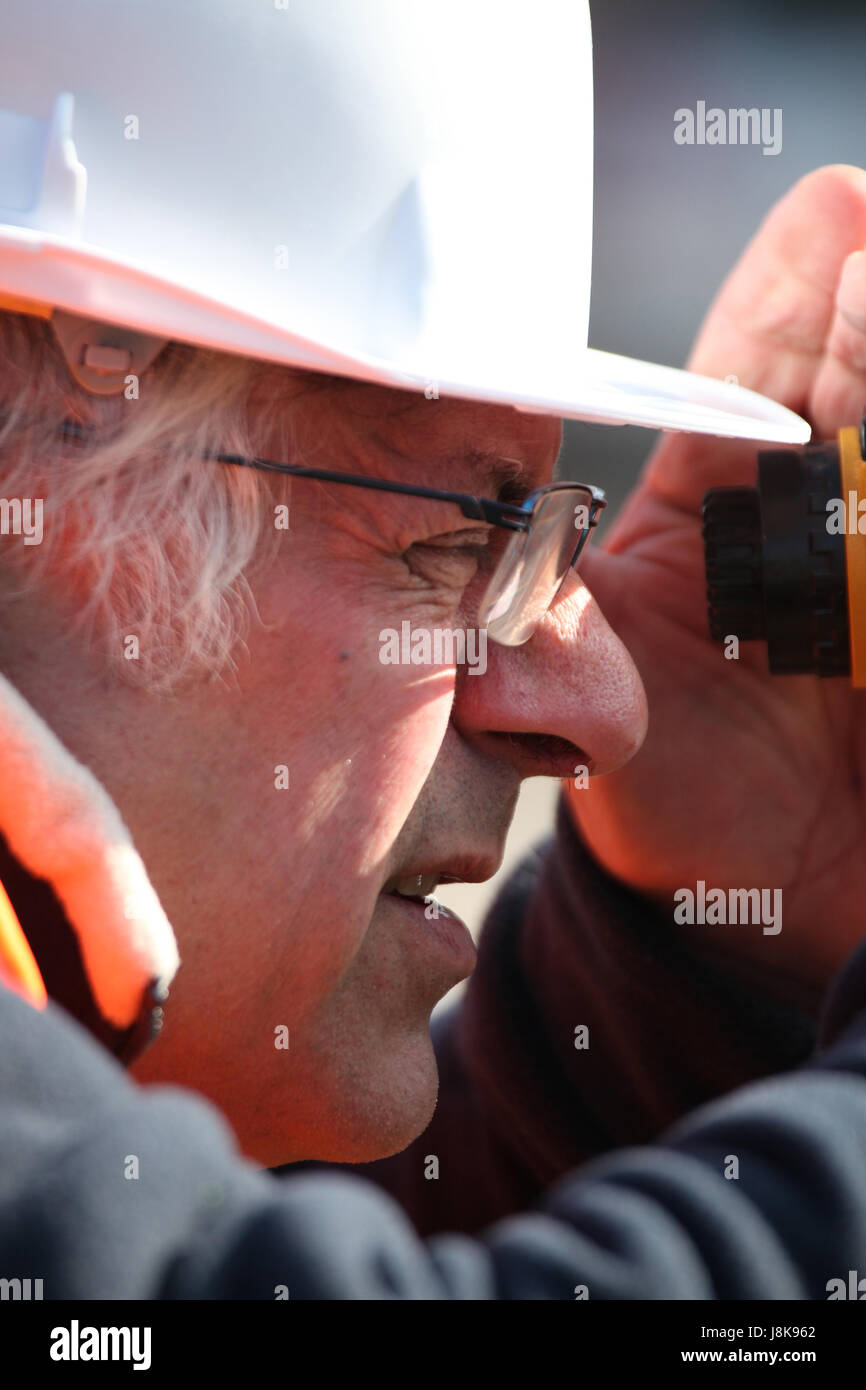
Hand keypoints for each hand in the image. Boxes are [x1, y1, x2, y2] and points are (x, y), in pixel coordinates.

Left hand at [567, 165, 865, 992]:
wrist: (780, 907)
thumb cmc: (673, 807)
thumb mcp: (599, 736)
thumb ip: (549, 674)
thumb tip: (487, 673)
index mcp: (713, 518)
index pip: (750, 383)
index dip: (788, 299)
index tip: (833, 210)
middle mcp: (810, 523)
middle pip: (852, 391)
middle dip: (865, 321)